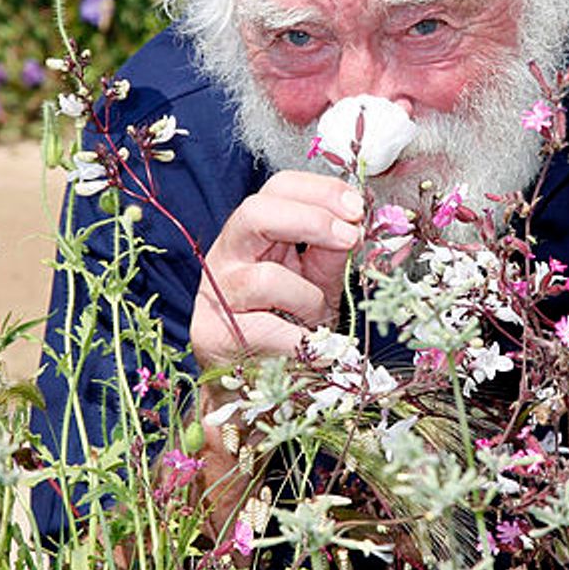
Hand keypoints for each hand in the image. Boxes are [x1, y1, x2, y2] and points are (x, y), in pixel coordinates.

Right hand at [190, 170, 364, 368]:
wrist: (254, 380)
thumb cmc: (286, 323)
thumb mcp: (316, 280)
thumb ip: (332, 253)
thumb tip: (356, 227)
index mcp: (255, 232)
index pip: (278, 189)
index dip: (320, 191)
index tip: (355, 209)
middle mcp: (229, 254)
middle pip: (255, 213)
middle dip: (311, 220)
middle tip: (350, 237)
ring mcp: (216, 293)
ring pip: (265, 278)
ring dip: (308, 299)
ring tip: (316, 318)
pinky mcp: (212, 333)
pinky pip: (269, 330)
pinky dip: (301, 340)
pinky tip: (308, 346)